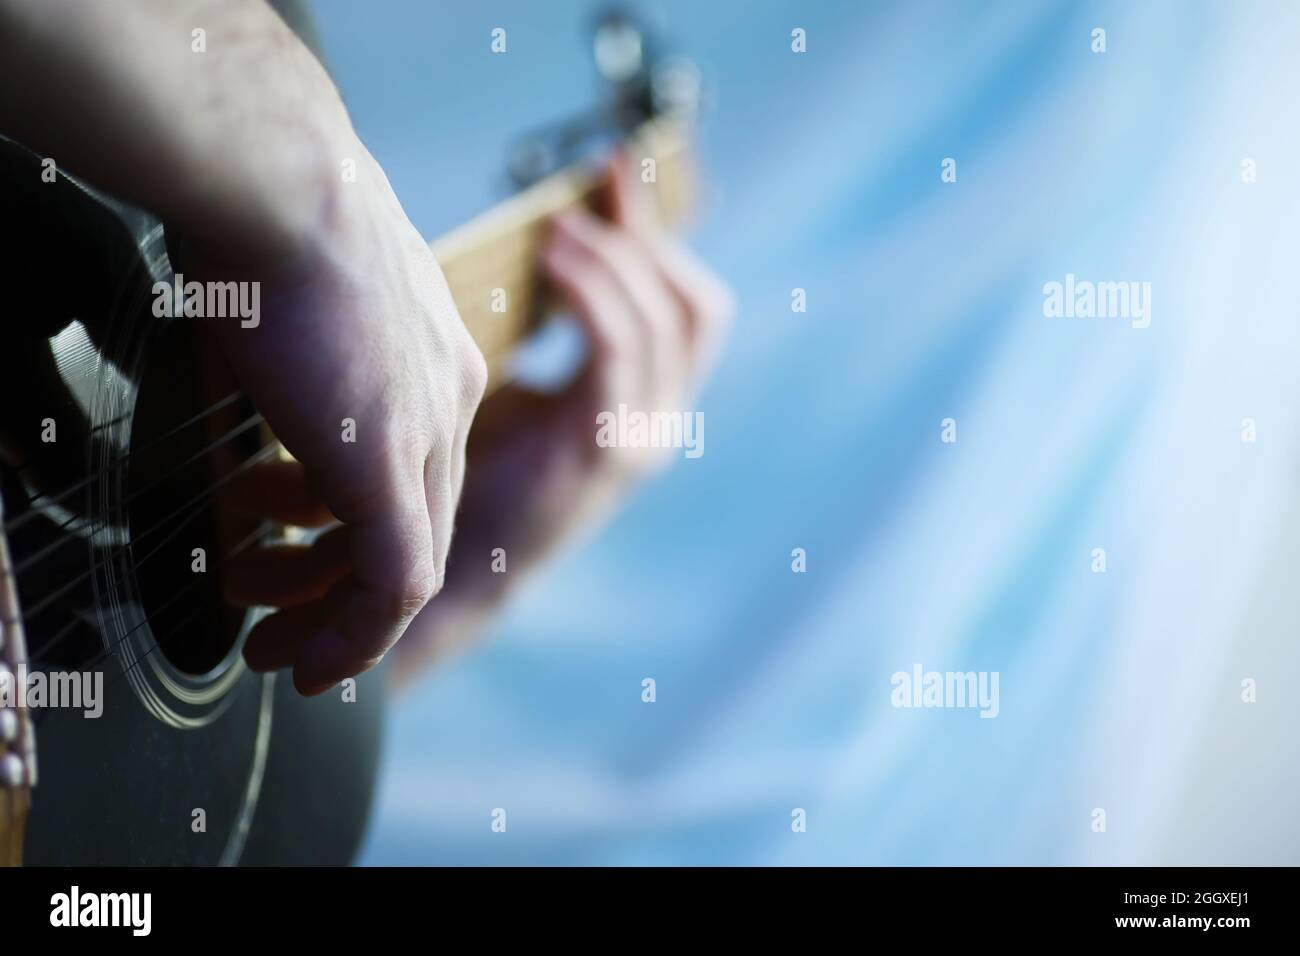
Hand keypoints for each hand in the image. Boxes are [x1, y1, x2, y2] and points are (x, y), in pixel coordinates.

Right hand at [213, 145, 486, 694]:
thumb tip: (254, 373)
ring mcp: (424, 434)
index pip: (419, 472)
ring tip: (264, 630)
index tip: (302, 555)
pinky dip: (355, 631)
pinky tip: (310, 659)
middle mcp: (447, 400)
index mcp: (434, 360)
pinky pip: (395, 579)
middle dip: (339, 581)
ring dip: (330, 612)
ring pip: (405, 562)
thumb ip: (301, 354)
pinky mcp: (388, 464)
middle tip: (272, 610)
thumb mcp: (302, 293)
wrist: (284, 182)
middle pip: (415, 522)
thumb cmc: (273, 216)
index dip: (363, 527)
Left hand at [391, 154, 734, 679]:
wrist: (458, 570)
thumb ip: (553, 333)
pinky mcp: (604, 450)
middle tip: (593, 188)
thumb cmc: (477, 471)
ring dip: (612, 261)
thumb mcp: (525, 388)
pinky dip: (591, 296)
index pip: (688, 306)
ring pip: (662, 322)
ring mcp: (640, 438)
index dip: (660, 236)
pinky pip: (619, 351)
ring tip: (556, 229)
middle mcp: (660, 421)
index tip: (614, 175)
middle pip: (693, 307)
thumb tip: (543, 243)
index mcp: (647, 406)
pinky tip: (548, 267)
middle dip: (646, 238)